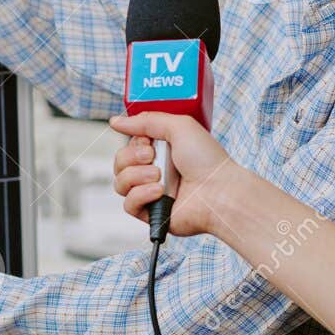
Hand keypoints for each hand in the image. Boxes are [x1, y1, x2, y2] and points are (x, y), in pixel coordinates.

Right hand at [108, 112, 243, 237]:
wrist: (219, 192)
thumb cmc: (207, 160)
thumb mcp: (179, 126)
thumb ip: (146, 121)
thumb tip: (116, 121)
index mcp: (161, 151)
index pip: (129, 145)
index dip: (135, 143)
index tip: (150, 142)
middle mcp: (155, 171)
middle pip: (120, 163)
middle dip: (133, 157)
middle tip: (153, 157)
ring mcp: (151, 193)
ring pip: (120, 182)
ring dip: (138, 176)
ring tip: (160, 177)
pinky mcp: (151, 214)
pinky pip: (128, 204)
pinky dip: (141, 195)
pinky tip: (159, 192)